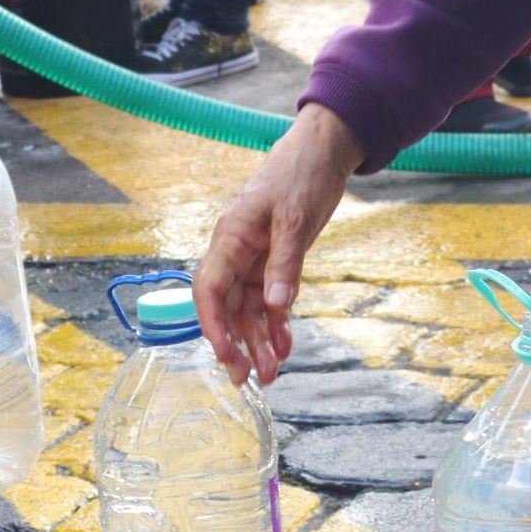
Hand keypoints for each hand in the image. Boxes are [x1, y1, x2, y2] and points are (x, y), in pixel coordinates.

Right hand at [194, 105, 362, 382]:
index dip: (212, 324)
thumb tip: (275, 306)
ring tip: (271, 373)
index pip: (208, 288)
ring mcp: (254, 260)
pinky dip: (277, 325)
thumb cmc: (300, 175)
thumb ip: (285, 263)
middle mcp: (236, 253)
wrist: (322, 152)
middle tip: (246, 379)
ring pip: (248, 310)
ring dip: (257, 341)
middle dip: (234, 343)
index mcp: (230, 238)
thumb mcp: (295, 219)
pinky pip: (270, 302)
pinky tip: (285, 347)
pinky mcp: (274, 263)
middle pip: (225, 307)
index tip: (226, 353)